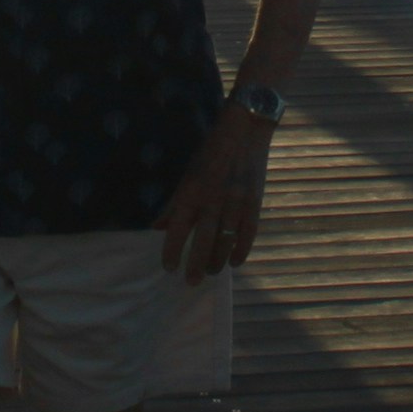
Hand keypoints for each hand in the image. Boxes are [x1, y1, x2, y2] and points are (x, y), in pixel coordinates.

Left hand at [156, 110, 271, 282]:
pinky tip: (235, 262)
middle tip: (191, 281)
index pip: (178, 228)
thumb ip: (174, 203)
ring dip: (217, 261)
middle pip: (203, 241)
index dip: (171, 250)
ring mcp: (236, 202)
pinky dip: (241, 251)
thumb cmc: (211, 152)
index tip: (168, 267)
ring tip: (210, 272)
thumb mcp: (188, 174)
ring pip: (226, 241)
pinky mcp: (255, 202)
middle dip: (196, 264)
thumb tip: (158, 227)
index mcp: (192, 191)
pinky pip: (248, 234)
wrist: (245, 130)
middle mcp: (213, 199)